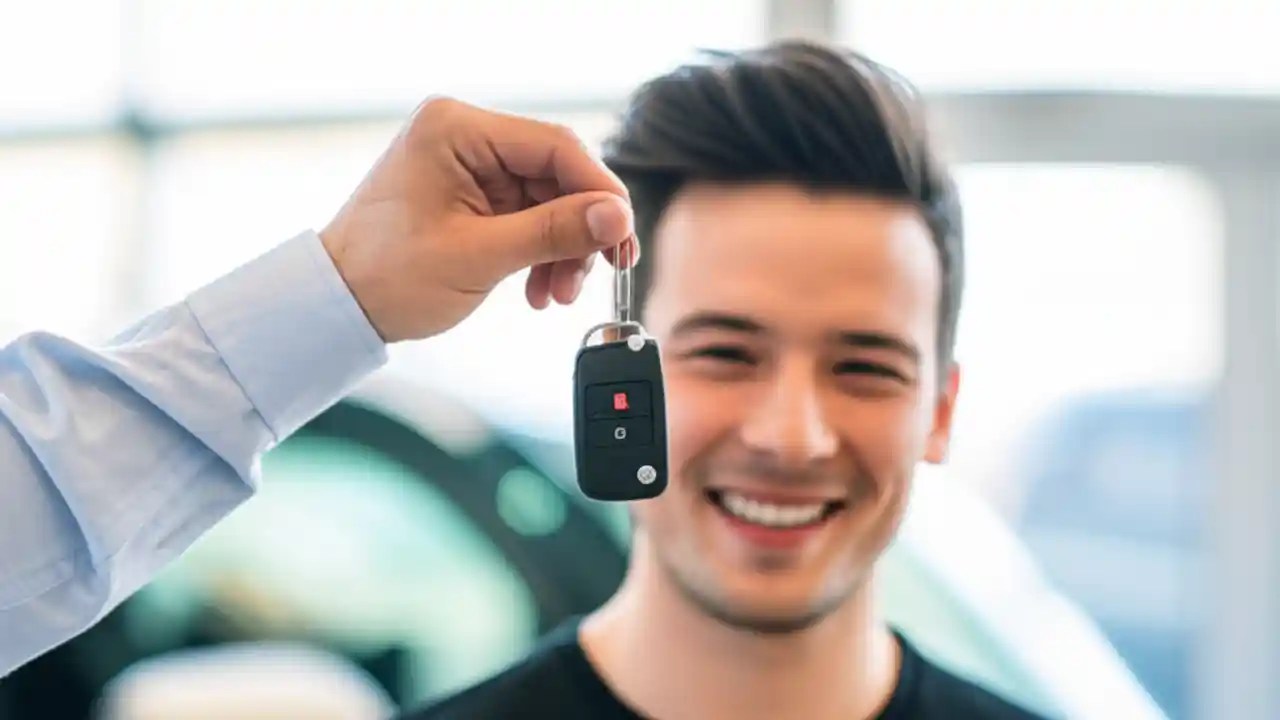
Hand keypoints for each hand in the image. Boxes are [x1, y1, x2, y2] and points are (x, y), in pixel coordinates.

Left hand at [319, 96, 636, 342]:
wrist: (339, 304)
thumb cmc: (387, 276)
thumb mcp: (479, 256)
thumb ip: (553, 232)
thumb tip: (616, 217)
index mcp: (456, 129)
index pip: (555, 147)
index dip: (599, 192)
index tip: (621, 236)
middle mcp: (464, 136)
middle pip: (557, 174)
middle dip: (579, 230)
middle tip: (597, 272)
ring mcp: (469, 165)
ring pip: (548, 200)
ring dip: (563, 248)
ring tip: (557, 293)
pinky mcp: (471, 194)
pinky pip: (527, 216)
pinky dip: (541, 252)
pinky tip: (539, 288)